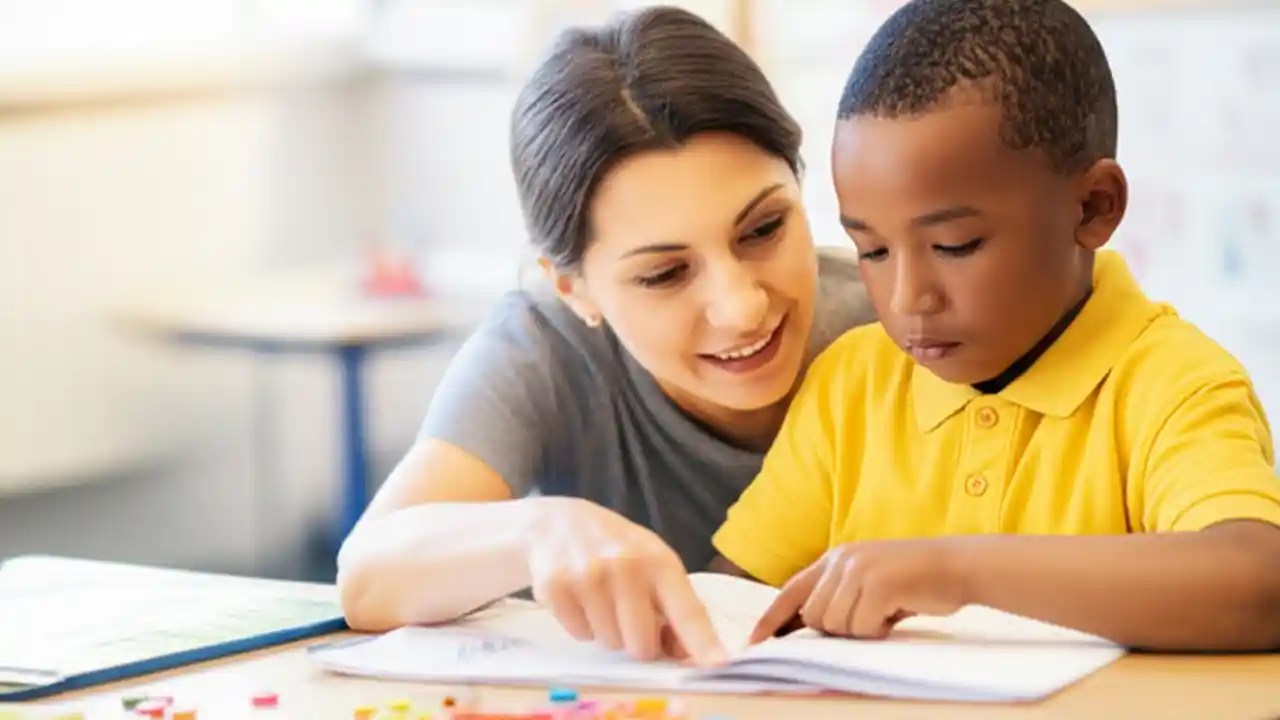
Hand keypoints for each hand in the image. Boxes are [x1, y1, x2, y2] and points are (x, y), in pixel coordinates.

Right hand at [526, 497, 727, 664]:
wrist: (555, 522)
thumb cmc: (614, 548)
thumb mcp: (650, 561)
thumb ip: (672, 604)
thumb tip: (684, 652)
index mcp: (659, 561)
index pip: (686, 610)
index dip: (703, 641)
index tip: (719, 665)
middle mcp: (626, 567)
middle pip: (643, 646)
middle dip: (638, 640)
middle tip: (627, 612)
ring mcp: (588, 577)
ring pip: (610, 644)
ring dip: (608, 630)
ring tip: (599, 597)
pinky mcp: (555, 588)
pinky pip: (580, 635)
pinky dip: (581, 624)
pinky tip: (578, 596)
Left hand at [750, 538, 969, 642]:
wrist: (957, 566)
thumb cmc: (914, 581)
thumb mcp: (868, 581)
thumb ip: (838, 596)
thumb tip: (806, 628)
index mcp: (834, 559)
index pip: (792, 590)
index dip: (771, 618)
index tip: (754, 643)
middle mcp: (841, 560)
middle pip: (814, 617)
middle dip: (838, 630)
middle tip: (870, 620)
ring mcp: (859, 570)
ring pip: (836, 625)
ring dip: (861, 630)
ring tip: (885, 614)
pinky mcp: (878, 584)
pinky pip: (862, 627)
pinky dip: (879, 630)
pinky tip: (896, 614)